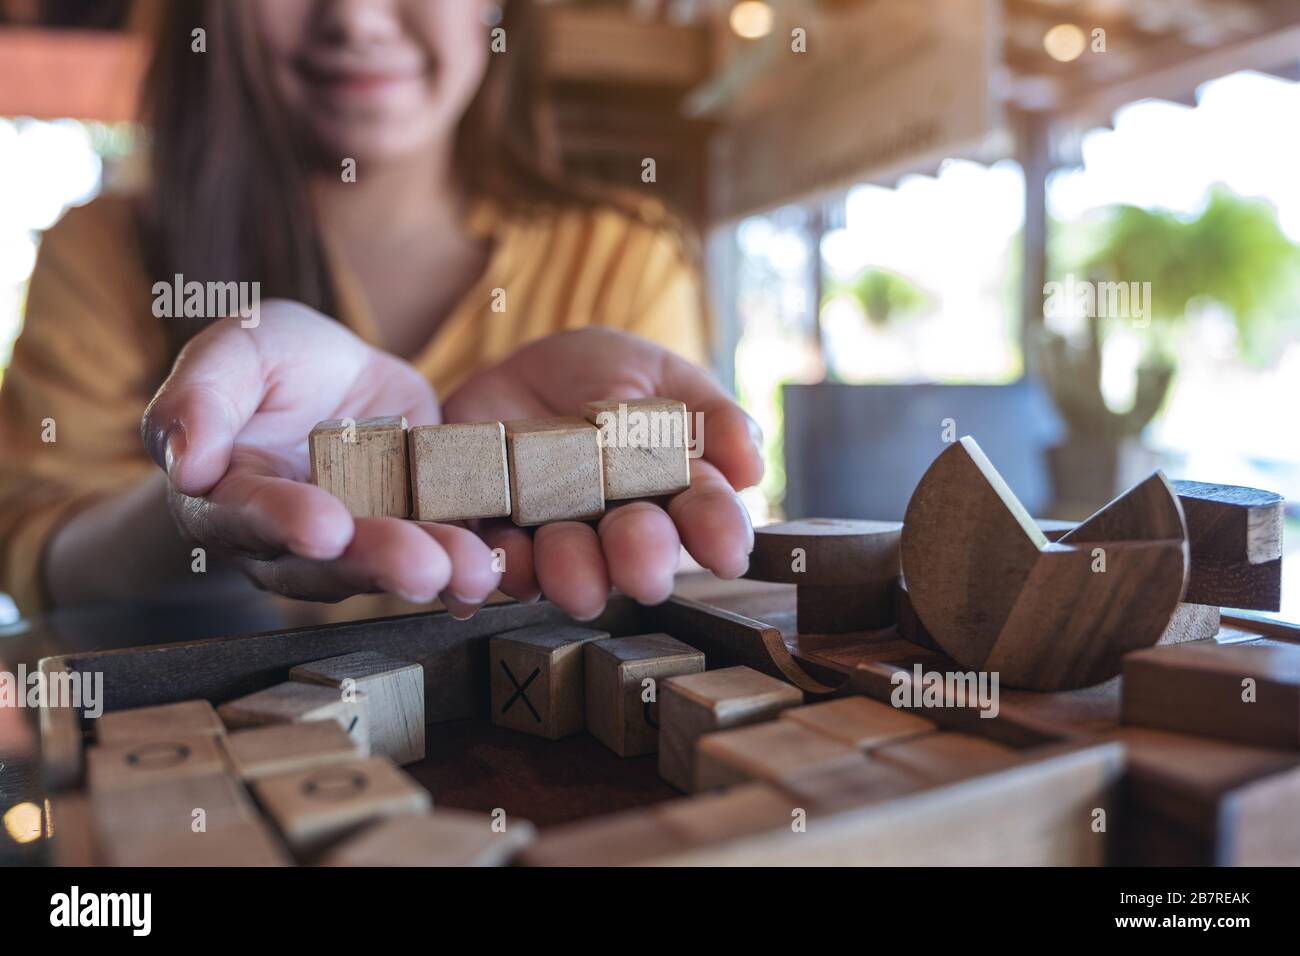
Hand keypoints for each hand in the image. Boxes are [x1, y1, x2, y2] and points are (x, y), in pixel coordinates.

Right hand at [141, 301, 499, 606]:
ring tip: (471, 571)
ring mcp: (352, 545)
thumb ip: (201, 396)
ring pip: (384, 569)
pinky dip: (464, 571)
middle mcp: (287, 539)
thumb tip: (185, 461)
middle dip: (377, 561)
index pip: (249, 515)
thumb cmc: (271, 363)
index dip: (285, 522)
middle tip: (420, 566)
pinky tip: (492, 573)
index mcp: (229, 494)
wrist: (336, 375)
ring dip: (432, 573)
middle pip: (325, 563)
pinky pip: (435, 560)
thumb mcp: (235, 350)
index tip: (323, 526)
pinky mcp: (407, 536)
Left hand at [445, 328, 762, 619]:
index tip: (728, 552)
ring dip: (574, 573)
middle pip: (637, 551)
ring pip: (569, 566)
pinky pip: (498, 559)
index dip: (717, 533)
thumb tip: (749, 467)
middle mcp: (618, 527)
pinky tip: (504, 560)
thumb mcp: (660, 374)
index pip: (703, 515)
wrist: (518, 364)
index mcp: (672, 492)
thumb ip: (709, 414)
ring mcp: (557, 534)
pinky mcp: (496, 532)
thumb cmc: (605, 377)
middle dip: (642, 557)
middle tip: (644, 564)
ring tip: (572, 572)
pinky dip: (499, 566)